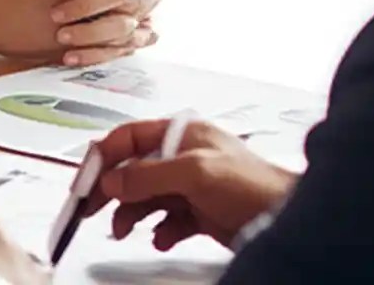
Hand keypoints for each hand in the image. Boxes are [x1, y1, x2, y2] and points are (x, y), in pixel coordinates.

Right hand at [87, 119, 297, 249]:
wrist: (288, 218)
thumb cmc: (253, 184)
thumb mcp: (194, 172)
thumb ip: (148, 175)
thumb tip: (112, 181)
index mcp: (181, 134)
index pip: (129, 138)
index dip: (104, 157)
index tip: (85, 180)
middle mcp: (183, 157)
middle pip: (133, 170)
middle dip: (111, 190)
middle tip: (90, 208)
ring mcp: (191, 186)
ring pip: (146, 198)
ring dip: (131, 214)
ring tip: (124, 229)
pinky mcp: (201, 213)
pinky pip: (167, 222)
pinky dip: (159, 232)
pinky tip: (161, 238)